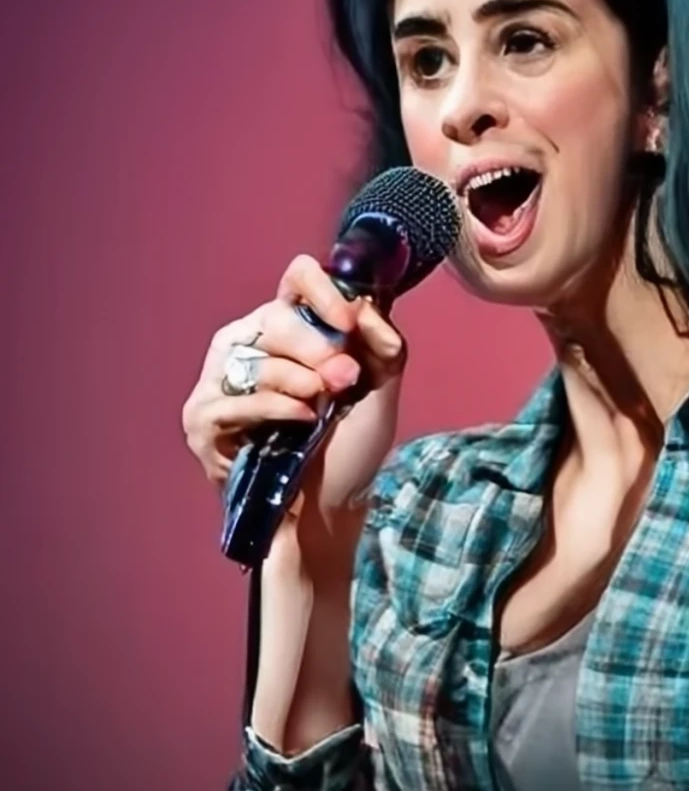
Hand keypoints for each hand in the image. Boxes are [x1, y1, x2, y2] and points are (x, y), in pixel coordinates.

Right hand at [182, 254, 406, 562]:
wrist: (329, 511)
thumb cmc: (349, 448)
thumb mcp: (381, 390)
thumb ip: (383, 343)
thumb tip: (367, 303)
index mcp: (293, 329)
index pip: (297, 279)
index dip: (323, 292)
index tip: (347, 321)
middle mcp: (251, 344)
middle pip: (276, 316)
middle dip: (318, 349)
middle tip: (343, 381)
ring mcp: (222, 380)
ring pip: (258, 358)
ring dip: (300, 383)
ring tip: (319, 410)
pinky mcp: (204, 419)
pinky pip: (238, 398)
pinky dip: (276, 409)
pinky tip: (301, 422)